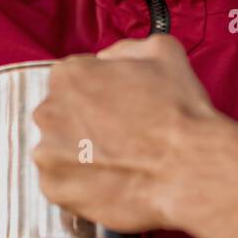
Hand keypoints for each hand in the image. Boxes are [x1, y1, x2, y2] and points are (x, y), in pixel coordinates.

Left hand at [32, 35, 237, 232]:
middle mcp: (48, 112)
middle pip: (60, 117)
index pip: (72, 83)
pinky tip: (109, 181)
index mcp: (68, 75)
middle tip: (119, 138)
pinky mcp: (54, 189)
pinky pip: (62, 185)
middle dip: (84, 126)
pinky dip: (80, 186)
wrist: (189, 168)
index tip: (116, 110)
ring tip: (117, 162)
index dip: (98, 96)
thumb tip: (107, 60)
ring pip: (58, 152)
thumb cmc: (179, 112)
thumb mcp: (161, 51)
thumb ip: (123, 48)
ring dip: (80, 156)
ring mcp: (47, 153)